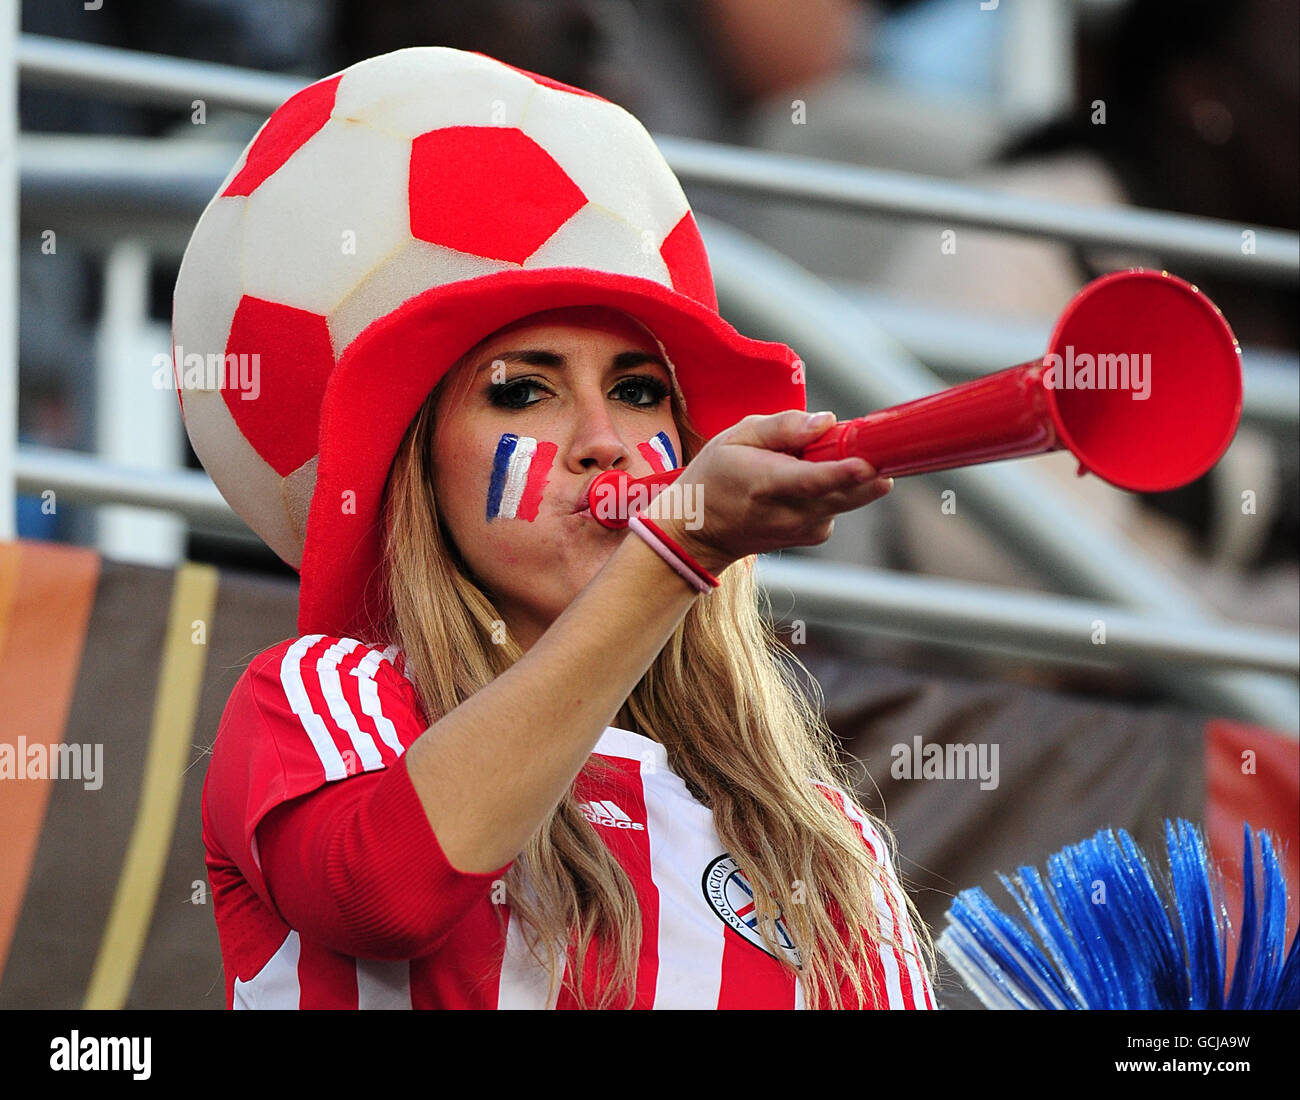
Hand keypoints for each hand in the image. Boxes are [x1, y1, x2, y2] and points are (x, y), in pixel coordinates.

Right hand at [641, 410, 892, 575]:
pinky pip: (842, 502)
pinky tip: (805, 480)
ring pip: (852, 494)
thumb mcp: (735, 437)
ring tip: (810, 459)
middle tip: (863, 439)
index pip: (812, 482)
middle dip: (869, 462)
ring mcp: (807, 529)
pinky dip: (836, 485)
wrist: (700, 534)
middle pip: (850, 491)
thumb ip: (782, 426)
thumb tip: (826, 421)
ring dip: (848, 470)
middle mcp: (791, 513)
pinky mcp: (816, 534)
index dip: (845, 473)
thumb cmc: (715, 477)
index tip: (871, 465)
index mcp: (766, 484)